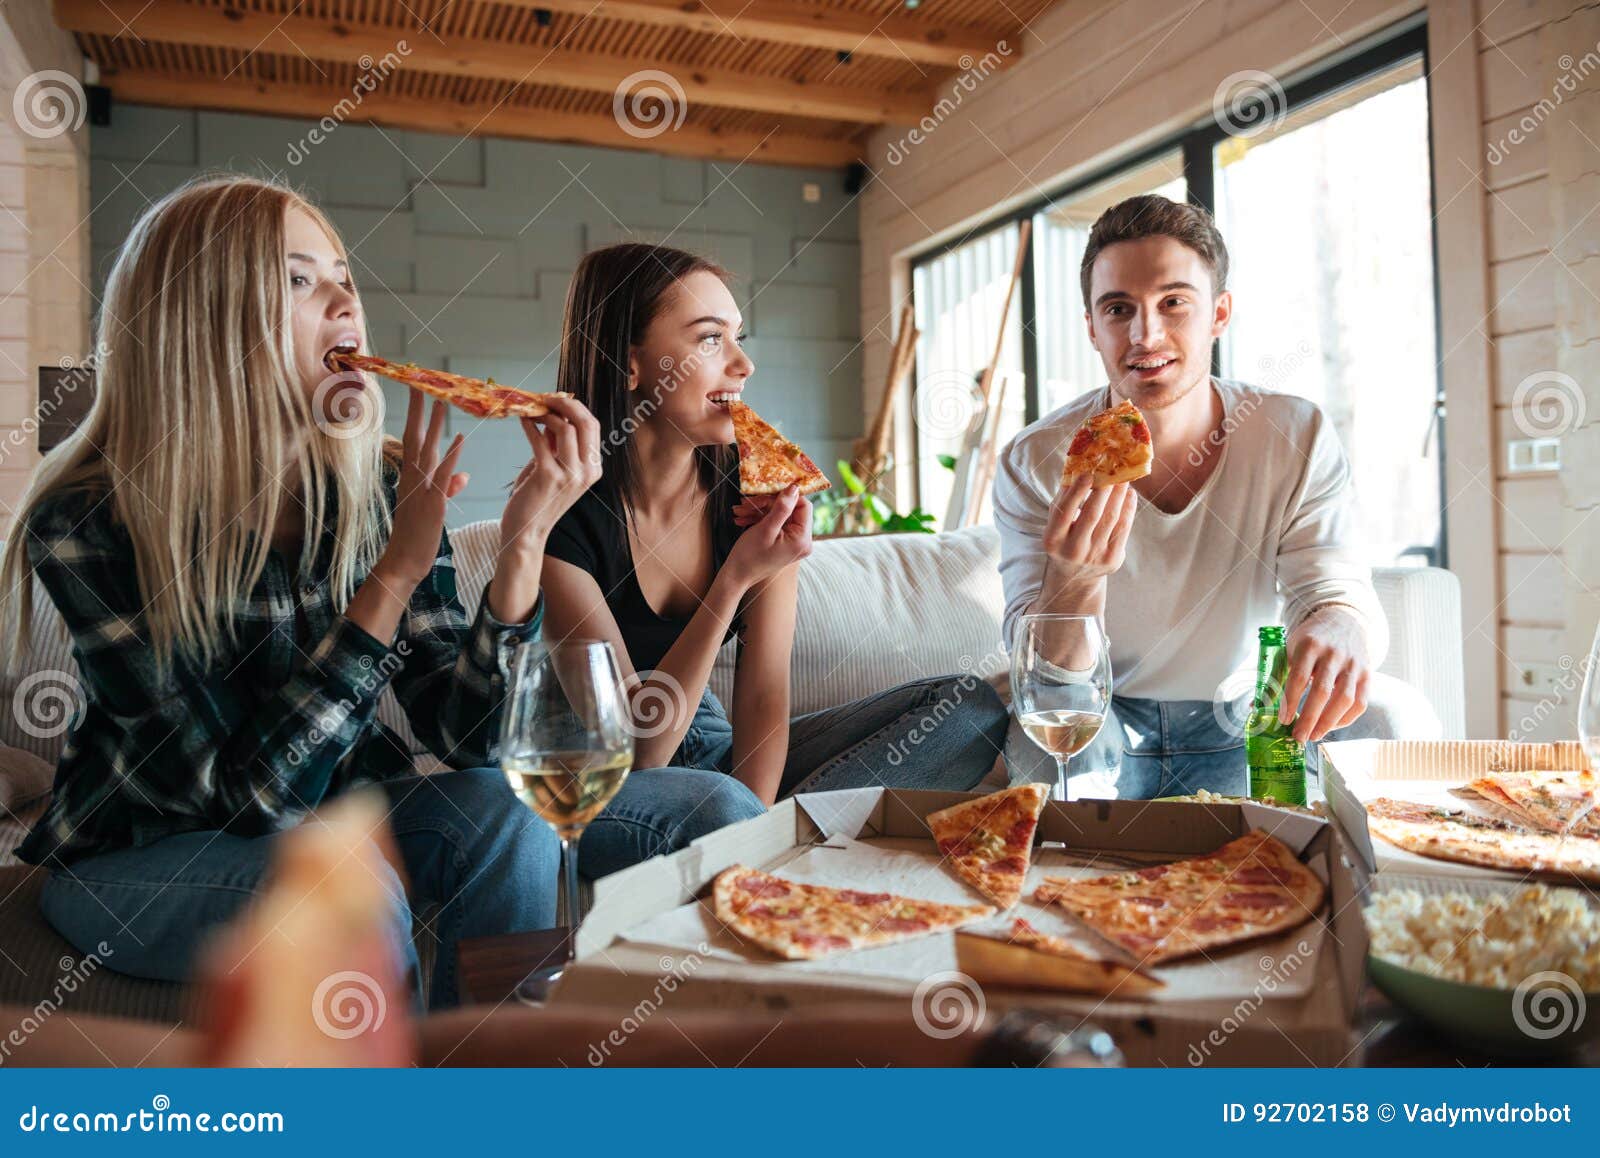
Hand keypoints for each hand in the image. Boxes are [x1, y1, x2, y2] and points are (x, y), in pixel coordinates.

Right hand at [376, 392, 467, 587]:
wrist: (403, 562)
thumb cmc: (416, 536)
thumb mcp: (432, 508)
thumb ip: (447, 488)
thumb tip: (462, 476)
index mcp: (411, 478)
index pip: (414, 440)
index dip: (419, 417)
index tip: (421, 394)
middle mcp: (412, 478)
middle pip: (416, 437)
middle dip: (420, 410)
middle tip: (423, 383)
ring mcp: (420, 490)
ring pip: (427, 450)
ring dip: (435, 425)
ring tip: (442, 400)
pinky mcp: (431, 503)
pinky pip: (442, 474)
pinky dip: (451, 456)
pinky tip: (459, 438)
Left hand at [500, 395, 601, 551]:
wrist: (527, 532)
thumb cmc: (538, 499)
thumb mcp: (555, 468)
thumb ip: (557, 444)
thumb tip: (554, 415)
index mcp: (594, 469)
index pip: (593, 426)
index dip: (575, 407)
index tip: (556, 399)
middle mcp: (587, 471)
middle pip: (586, 423)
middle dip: (565, 404)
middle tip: (546, 397)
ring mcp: (570, 475)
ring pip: (565, 428)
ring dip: (546, 414)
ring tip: (531, 411)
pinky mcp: (548, 477)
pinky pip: (540, 441)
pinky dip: (529, 426)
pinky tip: (522, 421)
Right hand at [723, 485, 811, 589]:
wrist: (736, 576)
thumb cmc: (750, 556)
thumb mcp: (766, 528)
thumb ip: (782, 508)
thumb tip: (794, 487)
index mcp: (803, 539)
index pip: (803, 505)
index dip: (785, 495)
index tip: (765, 491)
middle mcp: (803, 541)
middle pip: (790, 509)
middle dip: (766, 503)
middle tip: (745, 501)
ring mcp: (794, 542)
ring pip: (779, 515)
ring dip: (758, 510)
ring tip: (739, 511)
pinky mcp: (784, 542)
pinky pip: (775, 524)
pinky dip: (759, 519)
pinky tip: (743, 518)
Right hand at [1041, 475, 1135, 586]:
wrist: (1075, 576)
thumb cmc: (1064, 538)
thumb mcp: (1055, 522)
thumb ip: (1064, 498)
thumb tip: (1077, 465)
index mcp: (1053, 539)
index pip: (1064, 512)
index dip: (1077, 492)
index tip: (1088, 473)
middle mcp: (1072, 550)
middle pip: (1092, 514)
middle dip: (1104, 489)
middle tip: (1113, 469)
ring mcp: (1094, 557)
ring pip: (1111, 519)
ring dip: (1119, 495)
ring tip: (1124, 478)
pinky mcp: (1112, 559)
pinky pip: (1123, 528)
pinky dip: (1128, 508)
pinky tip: (1129, 494)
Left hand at [1281, 607, 1370, 741]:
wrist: (1344, 622)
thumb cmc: (1311, 641)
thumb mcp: (1291, 649)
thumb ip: (1276, 675)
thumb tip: (1256, 706)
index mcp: (1310, 645)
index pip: (1299, 677)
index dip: (1291, 700)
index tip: (1283, 719)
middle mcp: (1334, 654)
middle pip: (1322, 691)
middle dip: (1309, 718)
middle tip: (1298, 737)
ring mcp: (1354, 665)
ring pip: (1344, 699)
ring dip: (1328, 723)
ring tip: (1313, 736)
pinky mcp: (1367, 675)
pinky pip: (1360, 703)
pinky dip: (1346, 719)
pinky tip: (1331, 726)